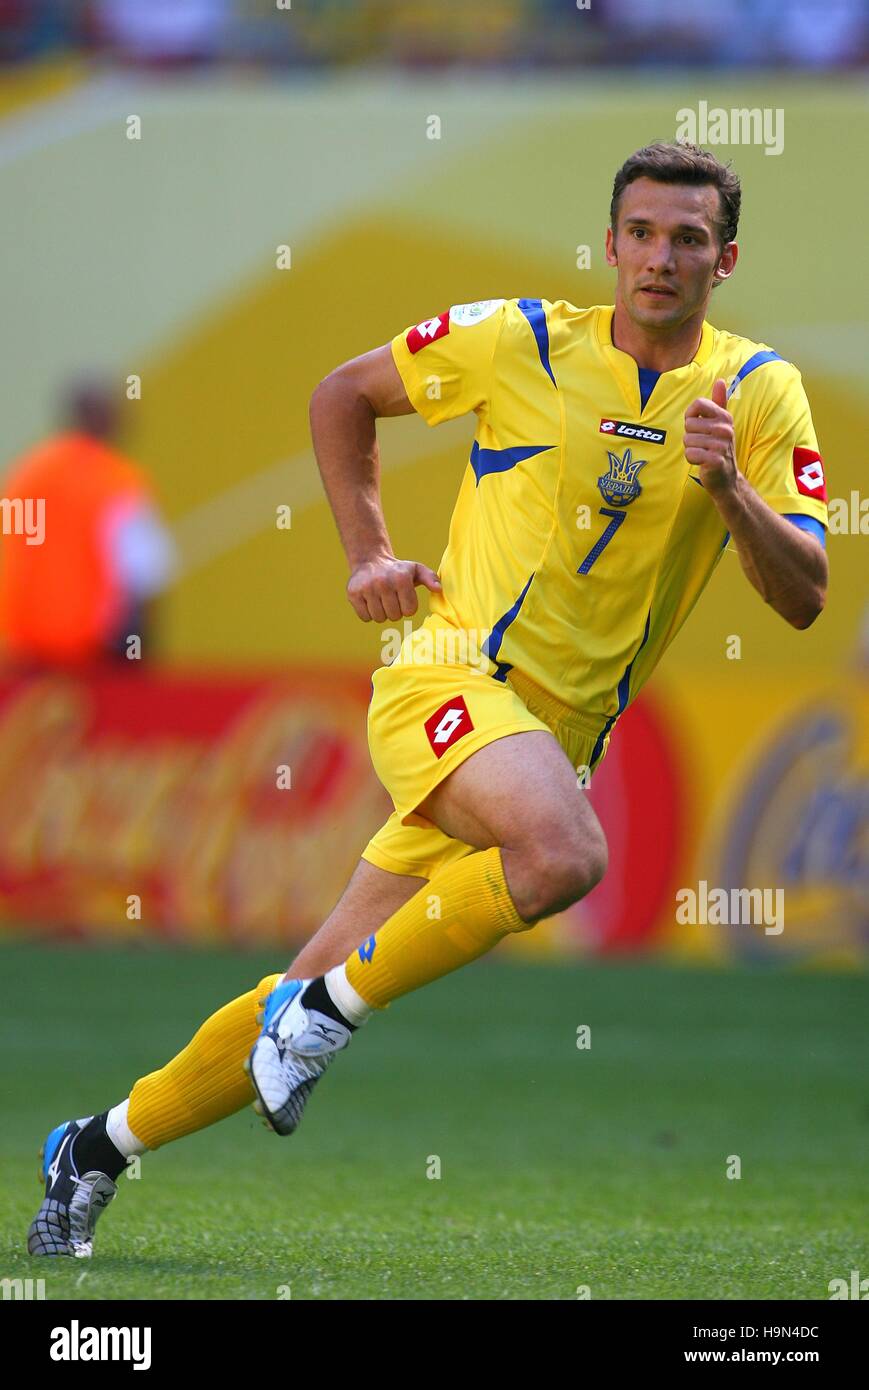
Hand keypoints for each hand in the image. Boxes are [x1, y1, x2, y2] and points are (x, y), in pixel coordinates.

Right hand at [347, 555, 441, 622]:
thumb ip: (430, 578)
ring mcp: (366, 588)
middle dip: (395, 610)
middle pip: (394, 616)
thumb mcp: (416, 570)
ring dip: (381, 613)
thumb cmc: (398, 570)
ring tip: (380, 599)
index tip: (403, 597)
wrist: (370, 560)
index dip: (407, 607)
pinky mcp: (353, 594)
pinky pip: (365, 617)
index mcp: (401, 579)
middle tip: (391, 598)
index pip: (409, 611)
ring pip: (379, 618)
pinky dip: (368, 613)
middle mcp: (383, 583)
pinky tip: (370, 601)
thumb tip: (439, 589)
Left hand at [684, 377, 737, 496]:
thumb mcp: (721, 423)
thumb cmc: (719, 448)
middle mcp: (725, 428)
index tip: (698, 426)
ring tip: (704, 453)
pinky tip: (702, 462)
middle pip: (689, 424)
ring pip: (688, 440)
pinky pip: (690, 454)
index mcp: (724, 416)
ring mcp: (721, 444)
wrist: (726, 477)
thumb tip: (721, 380)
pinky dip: (692, 459)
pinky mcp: (715, 459)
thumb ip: (719, 402)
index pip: (697, 404)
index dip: (691, 416)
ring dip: (691, 449)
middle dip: (690, 437)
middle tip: (702, 445)